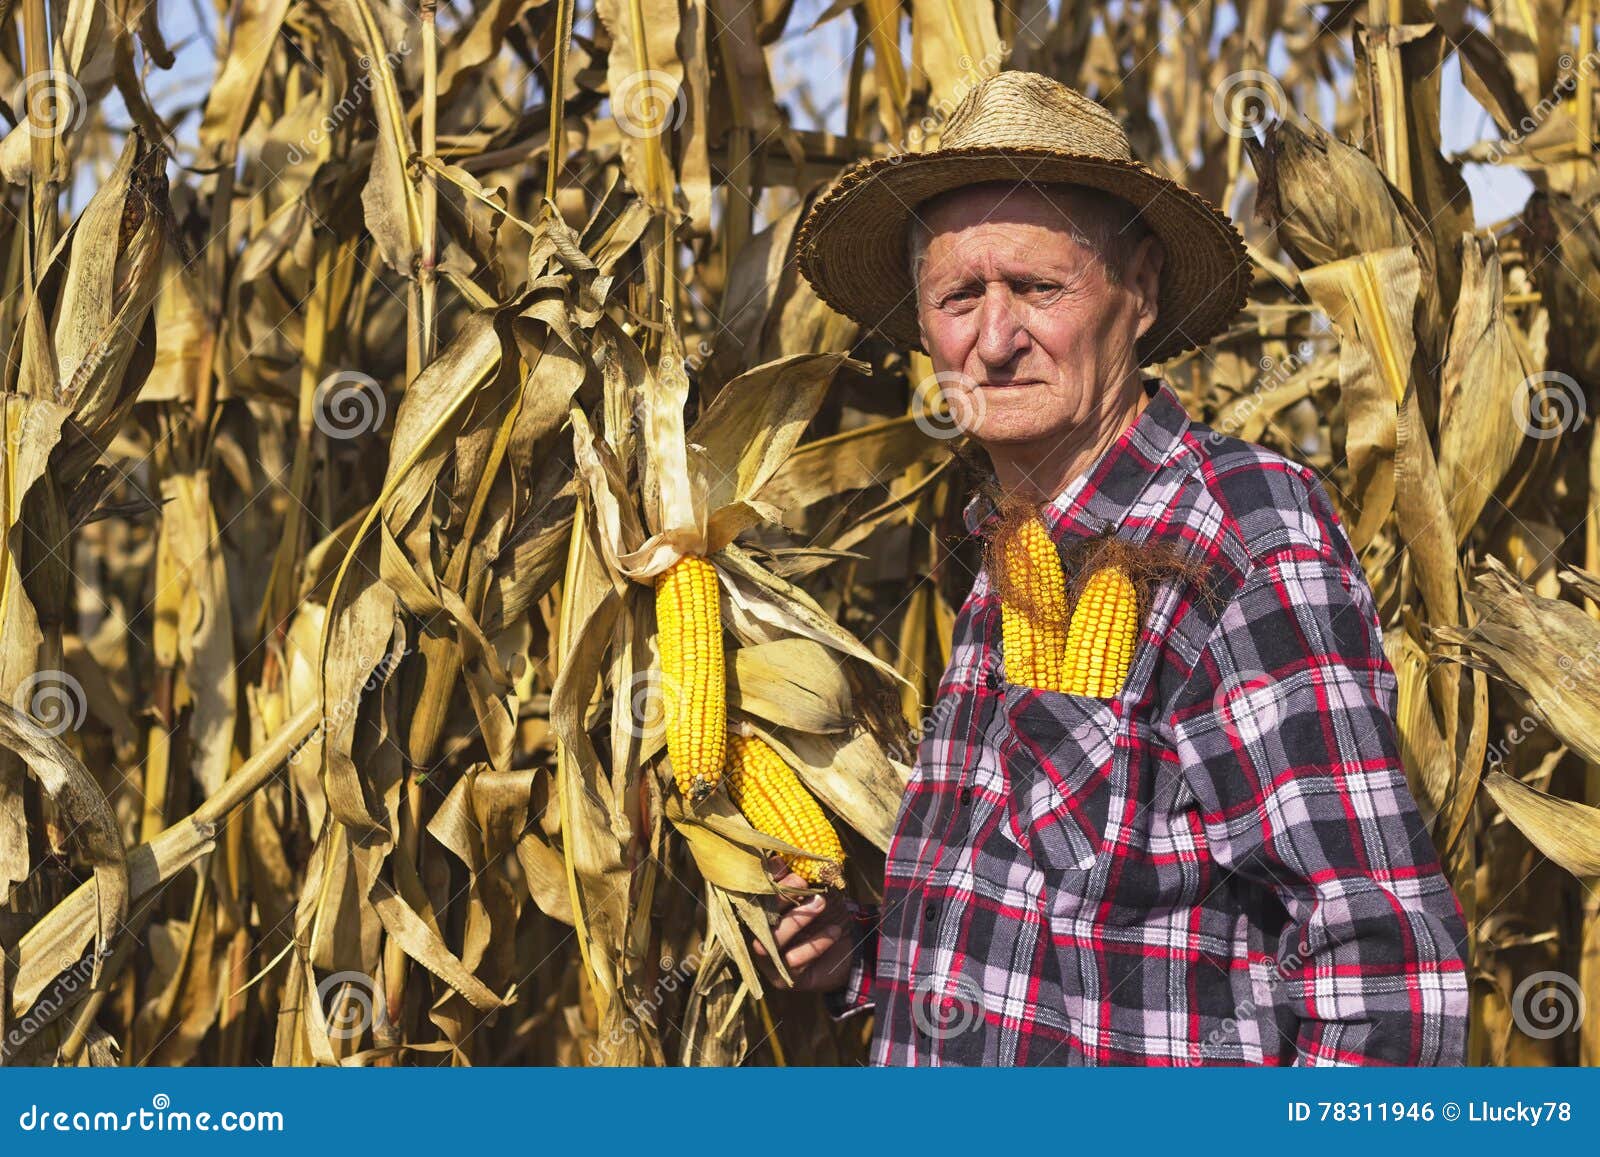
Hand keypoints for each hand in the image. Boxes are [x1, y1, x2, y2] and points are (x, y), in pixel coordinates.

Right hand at [749, 857, 858, 992]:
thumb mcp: (816, 889)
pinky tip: (834, 931)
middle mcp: (757, 936)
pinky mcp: (783, 978)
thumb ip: (796, 877)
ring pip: (767, 943)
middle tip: (804, 882)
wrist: (855, 946)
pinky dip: (815, 944)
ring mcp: (767, 960)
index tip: (786, 865)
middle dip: (779, 898)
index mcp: (760, 912)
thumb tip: (779, 859)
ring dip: (796, 920)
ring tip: (821, 903)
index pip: (750, 895)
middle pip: (755, 919)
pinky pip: (793, 961)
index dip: (764, 880)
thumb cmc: (828, 912)